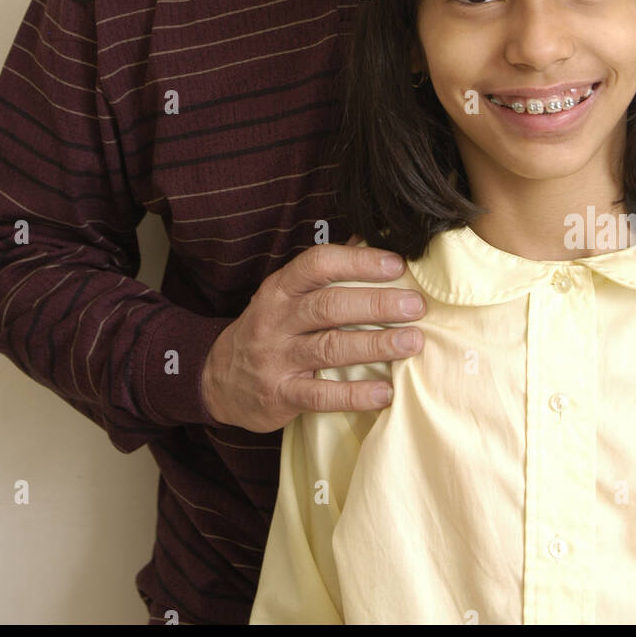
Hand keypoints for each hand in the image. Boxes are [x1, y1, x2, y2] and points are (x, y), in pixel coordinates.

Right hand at [200, 240, 424, 431]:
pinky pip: (321, 396)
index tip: (396, 265)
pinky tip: (385, 392)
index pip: (318, 264)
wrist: (219, 379)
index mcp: (280, 288)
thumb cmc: (269, 329)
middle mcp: (276, 319)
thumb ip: (326, 272)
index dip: (358, 262)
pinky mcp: (280, 395)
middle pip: (329, 306)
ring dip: (375, 344)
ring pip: (330, 348)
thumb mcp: (286, 295)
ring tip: (412, 342)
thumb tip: (371, 240)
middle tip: (415, 305)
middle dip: (376, 304)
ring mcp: (277, 358)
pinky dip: (355, 394)